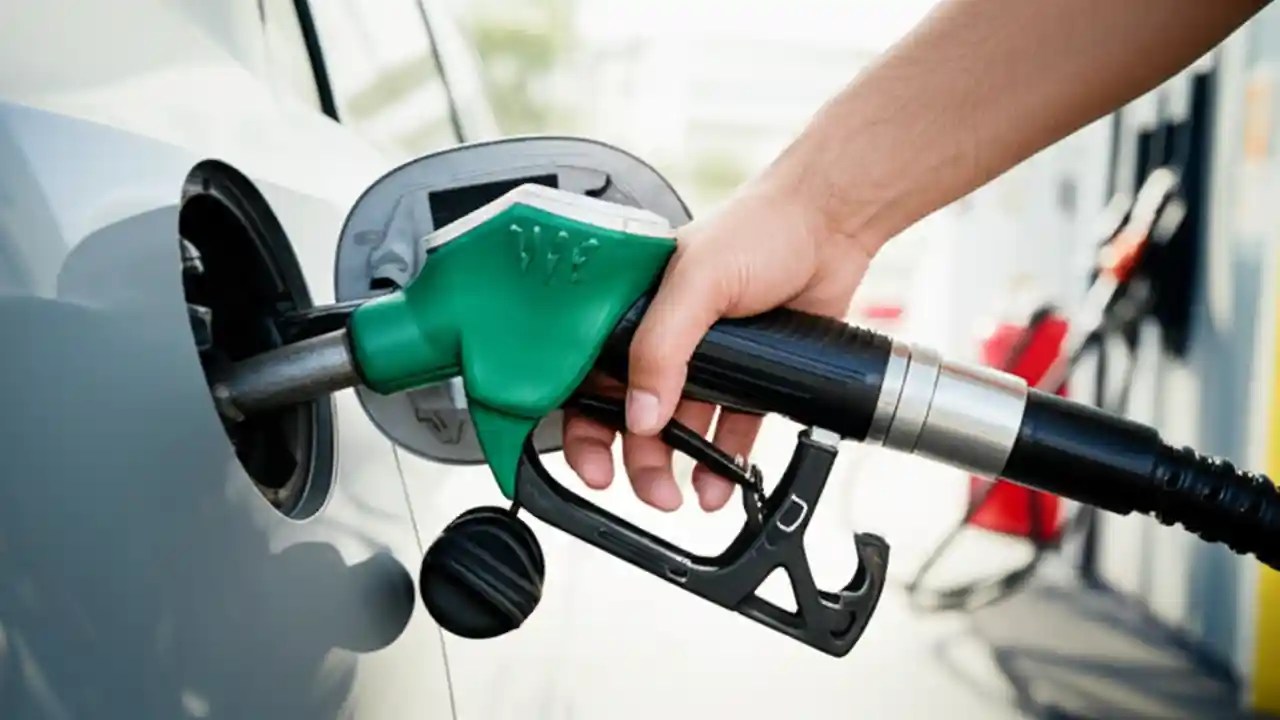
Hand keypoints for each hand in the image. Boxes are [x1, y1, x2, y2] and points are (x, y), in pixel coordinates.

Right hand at [561, 170, 877, 511]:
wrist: (832, 226)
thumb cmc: (759, 228)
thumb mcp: (697, 281)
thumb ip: (661, 348)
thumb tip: (640, 415)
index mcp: (632, 309)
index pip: (590, 376)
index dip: (585, 424)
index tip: (594, 466)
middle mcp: (664, 337)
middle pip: (633, 414)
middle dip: (637, 460)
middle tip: (651, 492)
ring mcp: (707, 359)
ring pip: (680, 428)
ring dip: (678, 466)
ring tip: (684, 496)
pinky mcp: (750, 375)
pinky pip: (729, 429)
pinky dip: (724, 461)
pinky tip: (722, 483)